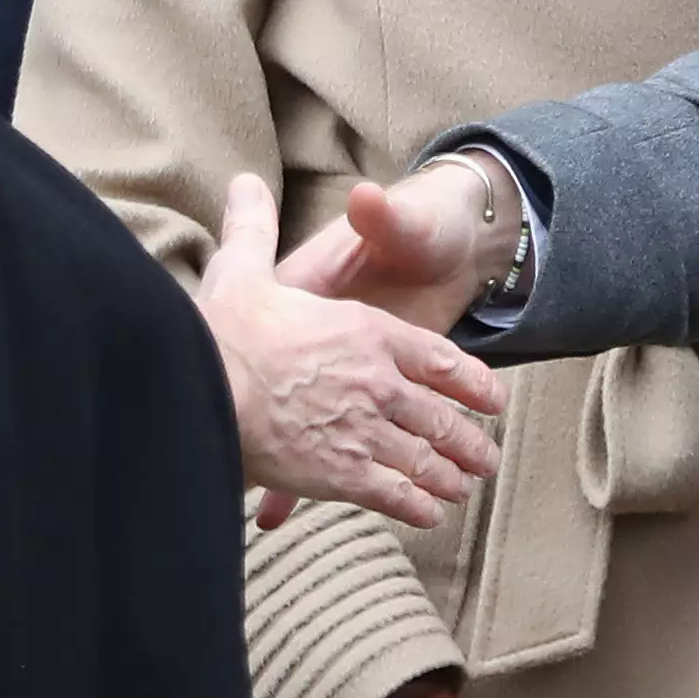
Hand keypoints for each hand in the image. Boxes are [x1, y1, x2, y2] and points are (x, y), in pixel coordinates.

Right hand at [199, 174, 505, 530]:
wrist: (205, 385)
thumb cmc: (225, 329)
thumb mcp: (245, 268)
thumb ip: (255, 228)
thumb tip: (246, 183)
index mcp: (366, 332)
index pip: (439, 359)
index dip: (471, 382)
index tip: (493, 399)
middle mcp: (377, 381)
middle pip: (441, 416)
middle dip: (468, 441)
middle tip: (486, 458)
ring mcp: (364, 430)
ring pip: (425, 459)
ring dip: (450, 476)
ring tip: (463, 488)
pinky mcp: (342, 474)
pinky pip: (395, 494)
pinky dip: (417, 505)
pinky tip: (428, 514)